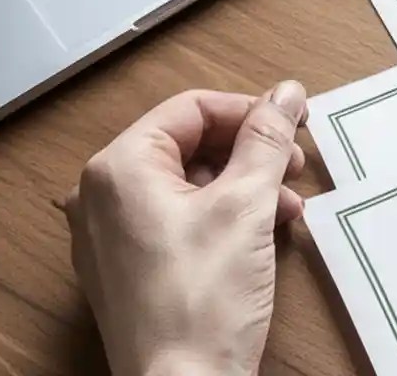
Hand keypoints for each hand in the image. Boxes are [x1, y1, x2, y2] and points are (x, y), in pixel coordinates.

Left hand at [65, 83, 308, 375]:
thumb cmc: (201, 303)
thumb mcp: (246, 205)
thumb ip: (266, 139)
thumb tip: (286, 93)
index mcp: (120, 168)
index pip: (192, 109)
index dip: (249, 112)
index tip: (293, 125)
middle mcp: (102, 196)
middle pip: (188, 145)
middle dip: (249, 152)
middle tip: (294, 165)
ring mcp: (111, 237)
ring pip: (188, 184)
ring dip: (244, 186)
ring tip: (287, 205)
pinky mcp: (129, 270)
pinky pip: (178, 221)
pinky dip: (222, 218)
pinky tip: (263, 233)